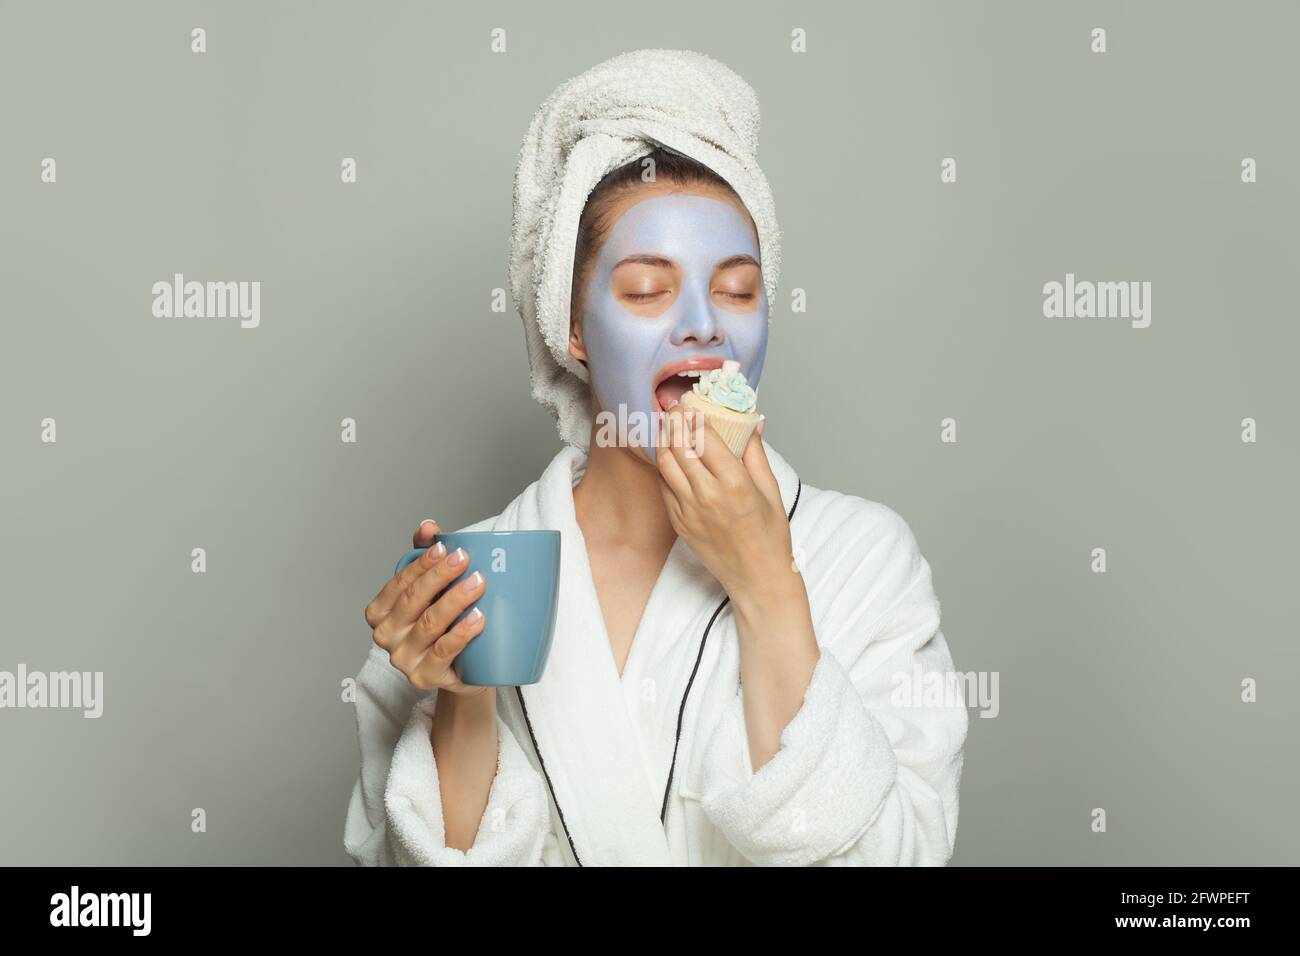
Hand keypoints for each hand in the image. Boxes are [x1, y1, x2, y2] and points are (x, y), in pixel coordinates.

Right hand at [363, 519, 490, 696]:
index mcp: (380, 611)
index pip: (400, 582)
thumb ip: (426, 555)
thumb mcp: (433, 589)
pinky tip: (478, 618)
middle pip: (414, 600)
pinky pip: (443, 652)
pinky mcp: (426, 677)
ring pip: (429, 624)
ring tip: (478, 583)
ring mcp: (404, 659)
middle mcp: (386, 635)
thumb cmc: (444, 623)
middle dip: (440, 576)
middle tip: (465, 559)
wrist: (464, 670)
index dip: (422, 563)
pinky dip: (461, 633)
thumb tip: (428, 526)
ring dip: (454, 600)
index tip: (446, 548)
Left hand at [653, 409, 795, 603]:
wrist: (757, 578)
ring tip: (667, 428)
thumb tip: (753, 423)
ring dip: (664, 441)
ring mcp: (689, 511)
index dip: (693, 416)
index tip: (690, 403)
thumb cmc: (770, 537)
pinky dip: (665, 468)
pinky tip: (670, 457)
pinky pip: (664, 487)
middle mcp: (708, 495)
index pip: (705, 438)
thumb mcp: (771, 491)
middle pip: (679, 446)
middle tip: (673, 408)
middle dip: (674, 422)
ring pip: (665, 465)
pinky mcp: (679, 523)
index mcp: (734, 484)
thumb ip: (756, 454)